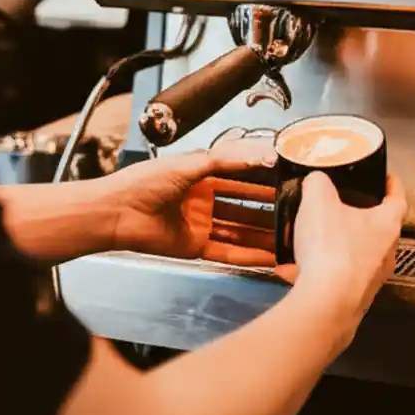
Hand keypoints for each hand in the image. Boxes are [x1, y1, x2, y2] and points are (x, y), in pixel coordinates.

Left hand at [102, 138, 277, 265]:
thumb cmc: (145, 182)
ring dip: (264, 236)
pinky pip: (228, 252)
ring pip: (240, 231)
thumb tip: (264, 155)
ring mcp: (202, 225)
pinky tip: (270, 258)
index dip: (264, 179)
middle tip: (298, 212)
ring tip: (292, 239)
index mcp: (202, 175)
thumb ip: (228, 159)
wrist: (115, 212)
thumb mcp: (189, 163)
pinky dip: (249, 256)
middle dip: (269, 209)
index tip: (289, 180)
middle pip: (244, 206)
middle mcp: (205, 200)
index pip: (241, 177)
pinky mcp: (197, 248)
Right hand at [274, 172, 405, 325]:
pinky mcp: (353, 298)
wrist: (326, 305)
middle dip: (356, 217)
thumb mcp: (318, 201)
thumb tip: (316, 180)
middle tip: (339, 206)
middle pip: (376, 228)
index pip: (398, 197)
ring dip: (331, 246)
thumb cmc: (331, 248)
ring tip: (306, 241)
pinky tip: (291, 270)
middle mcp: (385, 253)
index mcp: (387, 224)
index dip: (391, 184)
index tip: (385, 177)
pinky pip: (334, 277)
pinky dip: (315, 271)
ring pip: (352, 254)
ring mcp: (371, 279)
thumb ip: (317, 183)